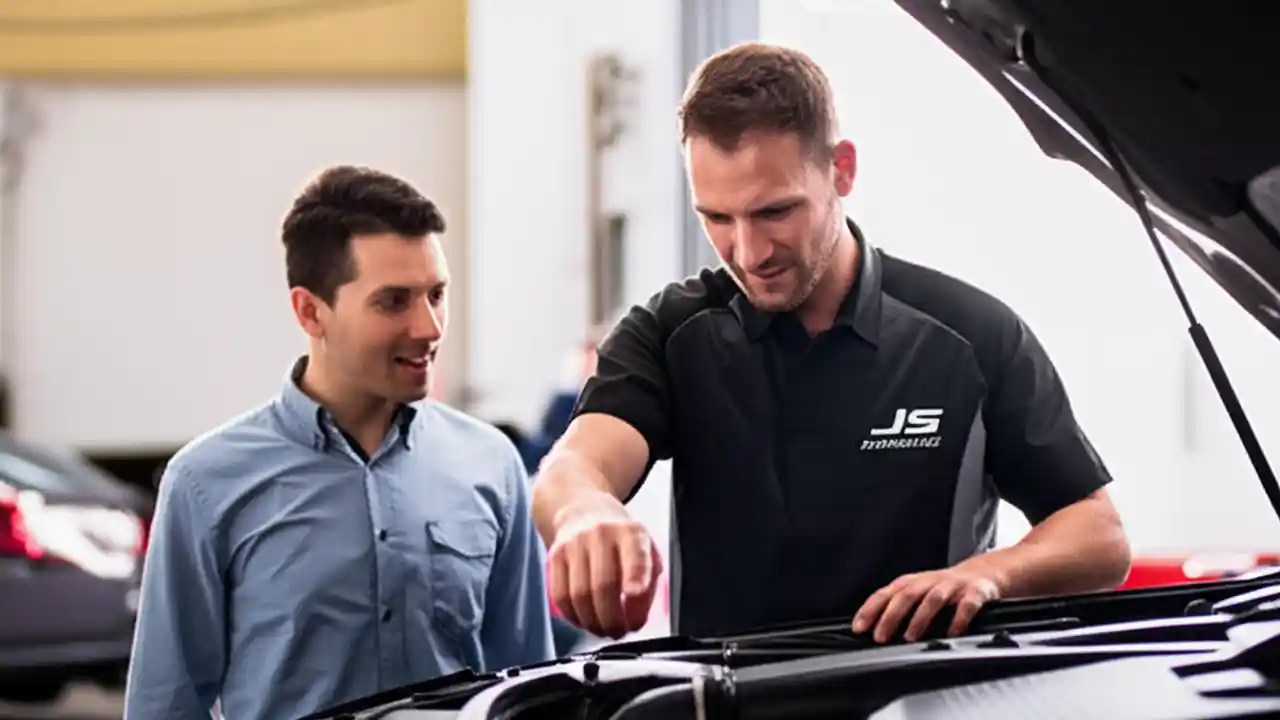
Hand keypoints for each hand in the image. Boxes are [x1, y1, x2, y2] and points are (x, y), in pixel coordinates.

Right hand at [547, 514, 661, 638]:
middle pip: (603, 585)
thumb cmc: (622, 540)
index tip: (636, 609)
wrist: (585, 510)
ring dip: (592, 622)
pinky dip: (573, 616)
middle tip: (619, 632)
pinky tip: (584, 620)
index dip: (635, 583)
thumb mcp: (646, 549)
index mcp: (631, 533)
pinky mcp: (555, 555)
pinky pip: (560, 595)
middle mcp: (601, 534)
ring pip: (579, 595)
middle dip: (612, 619)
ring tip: (603, 629)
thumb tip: (637, 616)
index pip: (635, 558)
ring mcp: (574, 543)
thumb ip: (648, 581)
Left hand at [851, 563, 1001, 643]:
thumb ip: (899, 607)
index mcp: (914, 582)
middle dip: (890, 616)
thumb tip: (873, 629)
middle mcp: (930, 582)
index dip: (870, 609)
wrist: (985, 573)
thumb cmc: (946, 588)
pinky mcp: (976, 592)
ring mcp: (953, 586)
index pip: (886, 593)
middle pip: (906, 595)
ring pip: (933, 599)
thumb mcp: (920, 593)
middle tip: (880, 636)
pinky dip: (959, 618)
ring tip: (910, 637)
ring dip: (920, 618)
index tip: (858, 627)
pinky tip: (952, 632)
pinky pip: (967, 604)